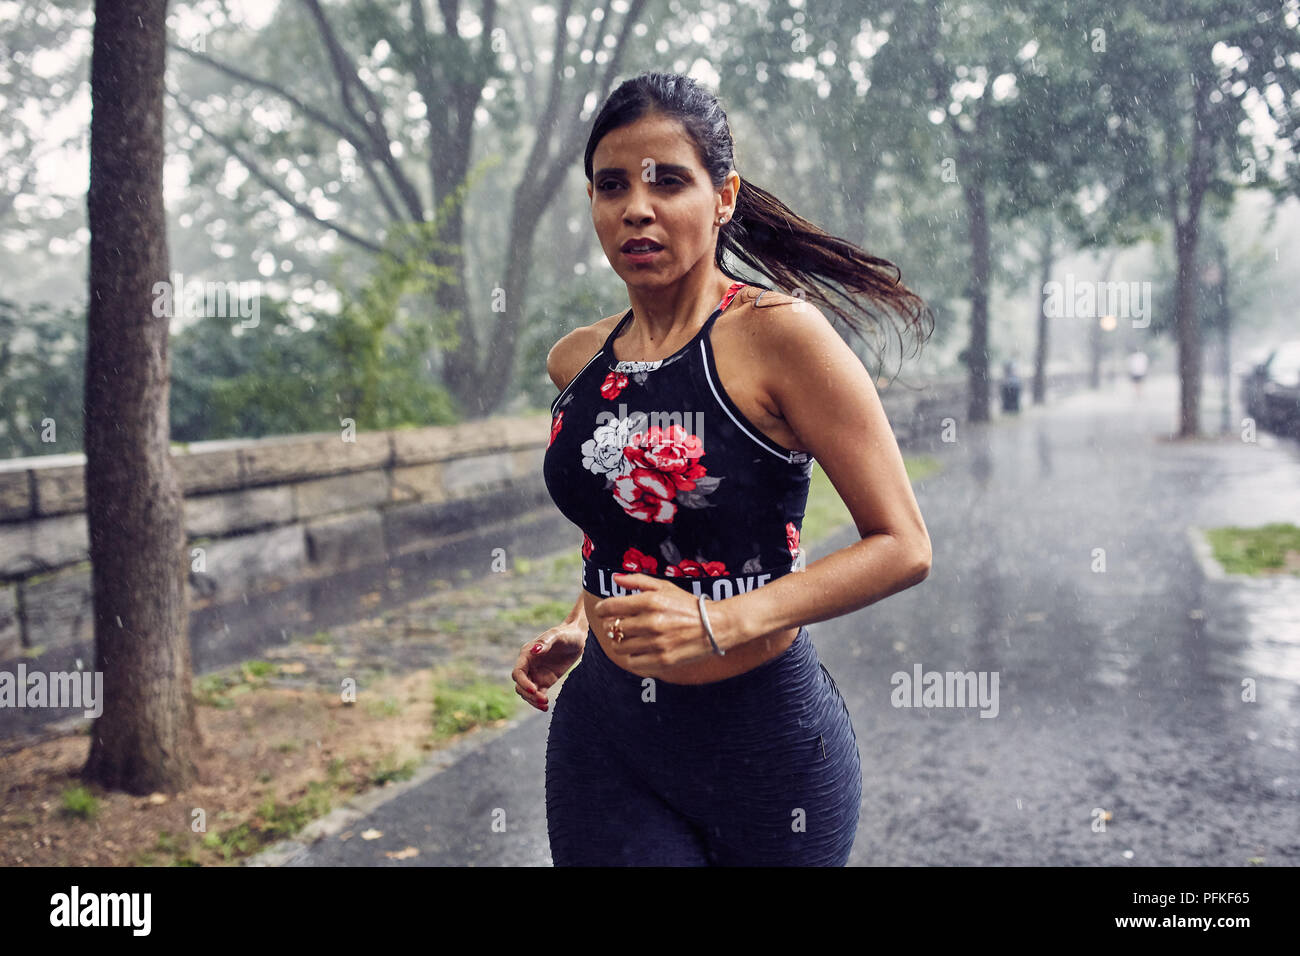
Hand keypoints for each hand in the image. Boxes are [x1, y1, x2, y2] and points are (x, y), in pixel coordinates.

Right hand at [512, 622, 585, 711]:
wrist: (577, 638)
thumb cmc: (566, 634)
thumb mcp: (557, 635)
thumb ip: (545, 642)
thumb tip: (534, 650)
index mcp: (527, 654)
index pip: (518, 673)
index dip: (523, 683)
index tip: (534, 690)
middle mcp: (529, 666)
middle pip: (520, 685)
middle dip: (528, 695)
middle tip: (543, 699)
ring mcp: (536, 674)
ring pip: (527, 692)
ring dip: (533, 701)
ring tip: (545, 704)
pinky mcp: (545, 681)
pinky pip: (538, 694)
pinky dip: (539, 702)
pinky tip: (546, 707)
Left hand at [595, 572, 721, 668]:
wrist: (716, 626)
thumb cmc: (688, 605)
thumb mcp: (665, 587)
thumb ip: (638, 581)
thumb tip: (615, 579)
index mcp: (649, 602)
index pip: (609, 607)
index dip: (602, 609)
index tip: (603, 611)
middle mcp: (651, 622)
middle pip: (613, 628)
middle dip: (612, 625)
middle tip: (618, 625)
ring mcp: (656, 644)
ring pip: (620, 646)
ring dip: (620, 642)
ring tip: (629, 638)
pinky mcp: (662, 661)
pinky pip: (632, 662)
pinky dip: (632, 656)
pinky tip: (639, 650)